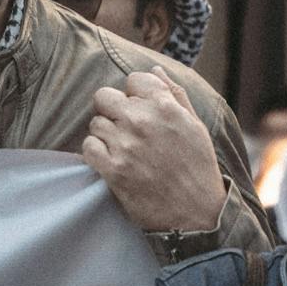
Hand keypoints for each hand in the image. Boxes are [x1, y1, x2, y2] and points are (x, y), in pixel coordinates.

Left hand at [82, 68, 225, 233]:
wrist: (197, 215)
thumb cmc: (199, 168)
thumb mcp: (196, 126)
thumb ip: (174, 94)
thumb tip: (155, 70)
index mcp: (165, 106)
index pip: (133, 79)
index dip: (135, 94)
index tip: (140, 110)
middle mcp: (143, 121)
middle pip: (104, 96)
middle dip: (112, 110)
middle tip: (123, 128)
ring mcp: (126, 145)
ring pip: (96, 123)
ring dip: (105, 135)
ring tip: (122, 149)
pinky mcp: (113, 170)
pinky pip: (88, 147)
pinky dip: (95, 154)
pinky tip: (111, 161)